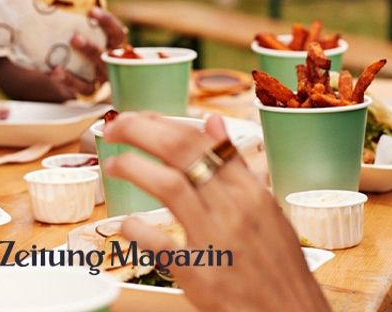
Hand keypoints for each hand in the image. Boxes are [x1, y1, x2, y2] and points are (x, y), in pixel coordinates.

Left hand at [50, 7, 125, 96]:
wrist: (68, 63)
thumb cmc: (76, 37)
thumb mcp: (75, 24)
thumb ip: (65, 10)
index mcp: (112, 42)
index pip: (116, 32)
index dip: (106, 22)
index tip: (90, 11)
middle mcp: (112, 59)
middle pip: (110, 56)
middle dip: (92, 47)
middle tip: (74, 38)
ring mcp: (101, 76)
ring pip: (99, 72)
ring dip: (82, 67)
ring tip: (63, 59)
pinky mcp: (88, 88)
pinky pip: (82, 87)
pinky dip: (69, 80)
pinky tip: (54, 72)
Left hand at [101, 112, 329, 311]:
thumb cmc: (278, 267)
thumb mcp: (267, 209)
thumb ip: (236, 167)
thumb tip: (212, 121)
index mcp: (250, 192)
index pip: (200, 140)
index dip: (162, 123)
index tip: (138, 118)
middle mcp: (234, 209)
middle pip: (181, 151)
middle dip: (140, 131)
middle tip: (114, 127)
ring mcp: (216, 240)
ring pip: (169, 185)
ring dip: (134, 168)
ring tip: (113, 166)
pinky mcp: (200, 274)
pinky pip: (160, 243)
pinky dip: (138, 229)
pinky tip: (128, 224)